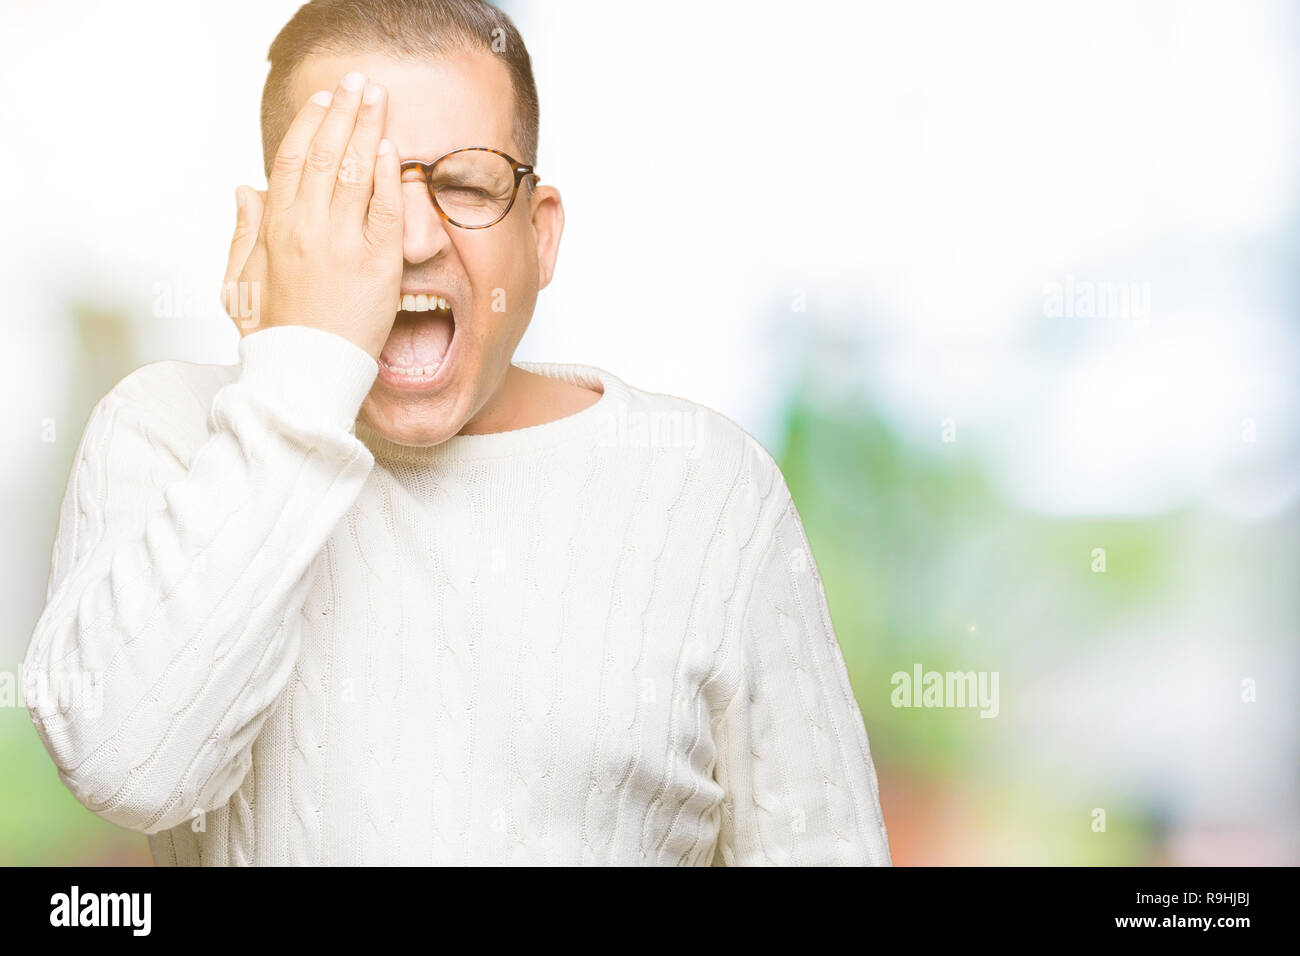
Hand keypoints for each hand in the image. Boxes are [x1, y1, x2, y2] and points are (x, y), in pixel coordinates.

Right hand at [221, 71, 401, 361]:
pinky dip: (389, 177)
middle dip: (344, 112)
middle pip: (327, 155)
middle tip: (359, 83)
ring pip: (357, 173)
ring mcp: (344, 246)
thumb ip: (243, 232)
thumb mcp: (239, 282)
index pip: (293, 160)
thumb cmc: (274, 334)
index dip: (310, 125)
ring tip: (379, 99)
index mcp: (275, 229)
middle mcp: (309, 229)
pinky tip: (391, 149)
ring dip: (369, 128)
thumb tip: (245, 189)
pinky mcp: (377, 266)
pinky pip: (387, 211)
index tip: (324, 101)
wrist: (305, 376)